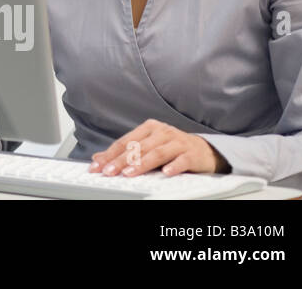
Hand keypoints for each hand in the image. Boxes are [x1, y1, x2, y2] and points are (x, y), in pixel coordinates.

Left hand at [89, 119, 228, 177]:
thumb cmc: (172, 148)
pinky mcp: (192, 154)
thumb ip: (125, 151)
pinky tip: (165, 173)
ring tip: (129, 173)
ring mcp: (178, 142)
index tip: (97, 166)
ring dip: (142, 164)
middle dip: (121, 160)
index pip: (125, 142)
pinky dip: (173, 166)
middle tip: (109, 171)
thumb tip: (98, 158)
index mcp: (149, 128)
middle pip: (138, 148)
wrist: (204, 150)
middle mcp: (162, 132)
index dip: (110, 154)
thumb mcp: (147, 146)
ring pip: (157, 153)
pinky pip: (181, 160)